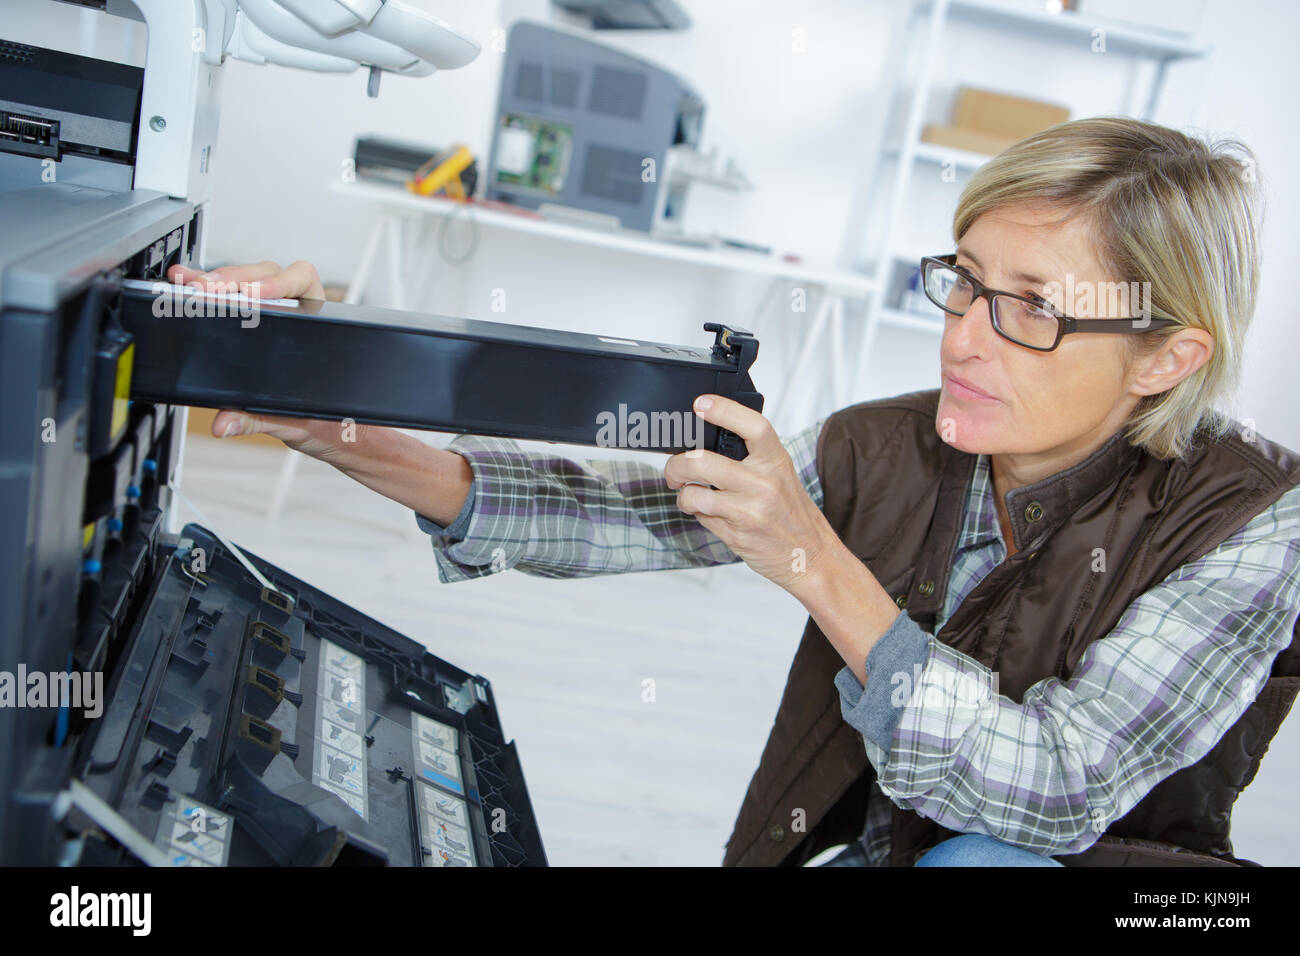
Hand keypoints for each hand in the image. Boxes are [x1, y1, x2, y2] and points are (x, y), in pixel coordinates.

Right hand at [163, 260, 345, 455]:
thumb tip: (224, 422)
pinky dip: (205, 291)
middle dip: (233, 280)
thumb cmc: (324, 417)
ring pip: (245, 281)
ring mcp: (271, 310)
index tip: (256, 293)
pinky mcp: (248, 317)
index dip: (280, 282)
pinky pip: (228, 296)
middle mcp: (296, 310)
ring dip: (216, 281)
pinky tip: (183, 287)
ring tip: (190, 285)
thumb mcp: (293, 420)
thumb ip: (258, 420)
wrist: (329, 431)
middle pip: (265, 276)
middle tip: (206, 289)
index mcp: (319, 323)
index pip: (303, 282)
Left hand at [664, 394, 841, 594]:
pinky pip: (702, 516)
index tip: (700, 404)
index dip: (724, 410)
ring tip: (688, 494)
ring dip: (683, 494)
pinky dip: (697, 513)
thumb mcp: (781, 476)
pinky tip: (708, 513)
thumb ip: (752, 459)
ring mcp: (749, 509)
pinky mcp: (737, 534)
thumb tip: (707, 443)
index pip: (752, 426)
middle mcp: (764, 483)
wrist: (812, 556)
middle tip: (674, 469)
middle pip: (703, 461)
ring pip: (694, 493)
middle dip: (676, 465)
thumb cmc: (792, 514)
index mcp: (777, 461)